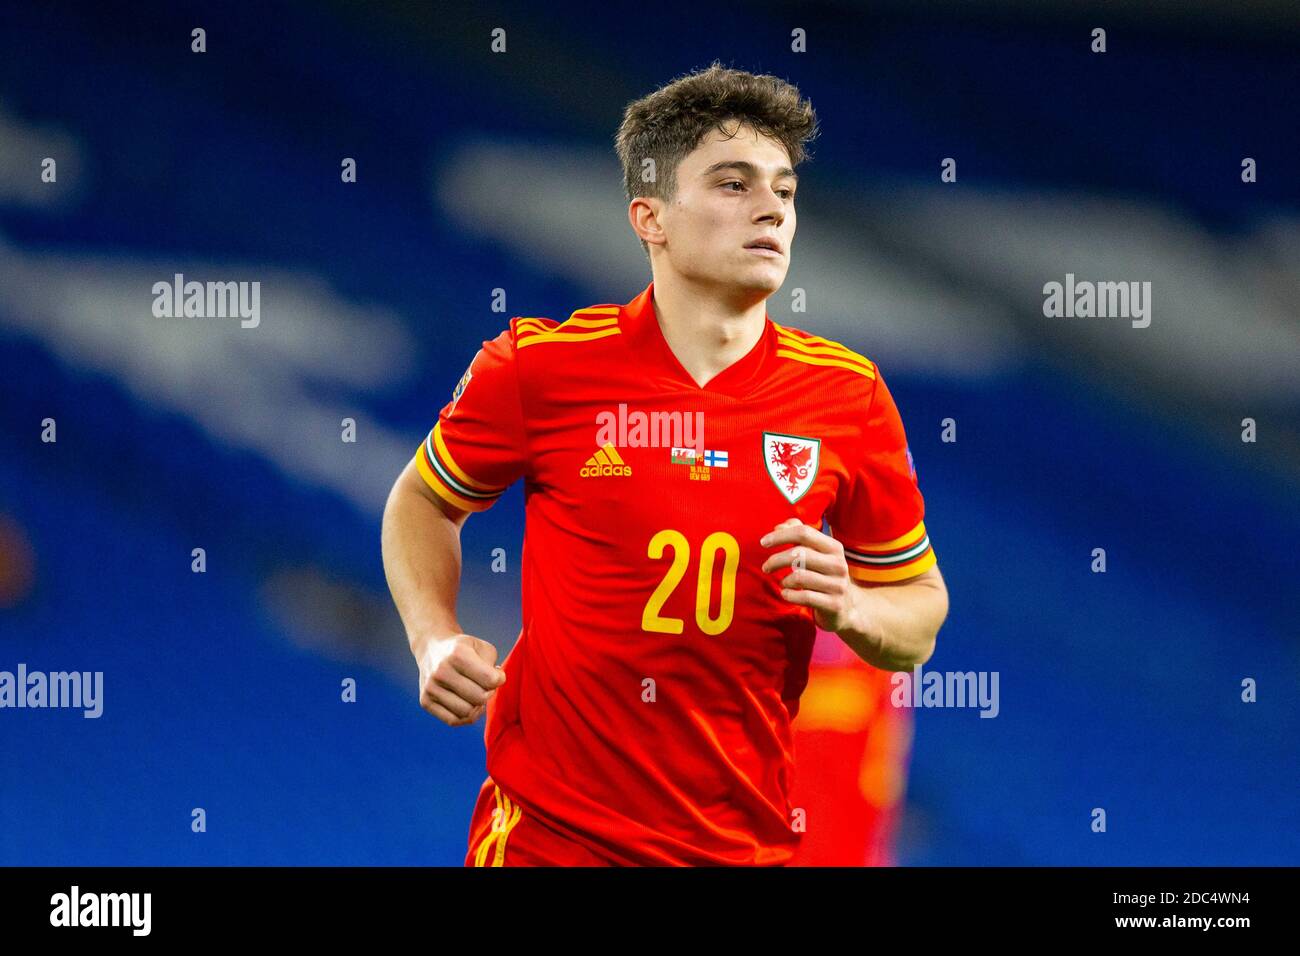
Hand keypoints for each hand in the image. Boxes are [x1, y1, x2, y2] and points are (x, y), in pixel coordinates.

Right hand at [415, 633, 505, 726]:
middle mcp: (441, 671)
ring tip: (476, 695)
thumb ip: (492, 666)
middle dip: (489, 693)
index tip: (496, 674)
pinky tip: (468, 705)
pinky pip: (453, 720)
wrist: (431, 649)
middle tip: (486, 686)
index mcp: (458, 654)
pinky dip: (466, 717)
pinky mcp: (425, 701)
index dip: (499, 679)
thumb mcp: (481, 647)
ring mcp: (431, 688)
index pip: (490, 679)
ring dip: (477, 707)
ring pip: (467, 712)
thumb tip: (494, 685)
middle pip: (479, 698)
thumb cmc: (462, 650)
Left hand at [760, 518, 860, 634]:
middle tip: (765, 567)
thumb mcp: (816, 554)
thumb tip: (779, 526)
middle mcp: (838, 564)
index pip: (804, 532)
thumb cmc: (824, 576)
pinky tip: (786, 594)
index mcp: (834, 547)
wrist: (846, 608)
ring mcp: (838, 585)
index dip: (780, 536)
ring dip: (784, 580)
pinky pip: (805, 597)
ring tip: (783, 583)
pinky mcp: (834, 604)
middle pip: (799, 554)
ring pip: (800, 576)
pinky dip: (789, 595)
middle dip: (776, 560)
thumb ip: (799, 536)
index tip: (763, 542)